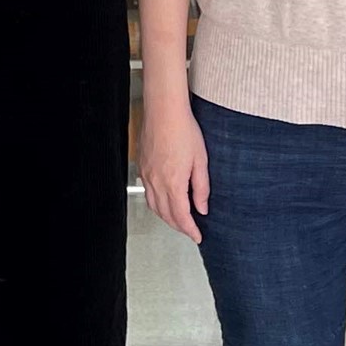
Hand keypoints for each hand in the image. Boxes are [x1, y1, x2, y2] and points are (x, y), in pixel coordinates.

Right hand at [139, 98, 209, 242]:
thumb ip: (201, 187)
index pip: (181, 216)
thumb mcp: (201, 160)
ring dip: (166, 217)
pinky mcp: (142, 167)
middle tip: (190, 230)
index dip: (190, 230)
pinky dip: (156, 204)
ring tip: (178, 220)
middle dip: (179, 226)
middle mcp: (157, 182)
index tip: (197, 235)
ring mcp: (147, 175)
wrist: (164, 111)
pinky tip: (164, 201)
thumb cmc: (183, 129)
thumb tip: (202, 207)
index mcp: (173, 183)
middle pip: (166, 215)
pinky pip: (148, 193)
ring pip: (154, 206)